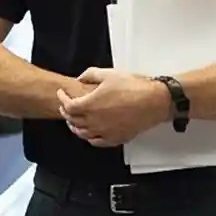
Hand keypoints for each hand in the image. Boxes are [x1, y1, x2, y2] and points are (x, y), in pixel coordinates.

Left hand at [56, 68, 170, 146]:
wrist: (155, 101)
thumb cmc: (134, 87)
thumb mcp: (109, 74)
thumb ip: (90, 75)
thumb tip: (80, 78)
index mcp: (90, 105)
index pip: (68, 106)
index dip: (62, 99)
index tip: (61, 93)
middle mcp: (94, 121)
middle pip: (73, 121)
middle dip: (66, 112)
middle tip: (65, 106)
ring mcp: (104, 132)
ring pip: (82, 134)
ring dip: (75, 127)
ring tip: (73, 121)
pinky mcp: (116, 138)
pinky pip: (97, 142)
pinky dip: (89, 138)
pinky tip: (90, 134)